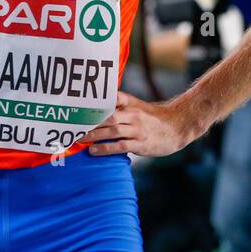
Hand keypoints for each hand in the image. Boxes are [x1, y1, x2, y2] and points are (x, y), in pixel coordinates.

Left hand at [84, 90, 199, 157]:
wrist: (177, 127)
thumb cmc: (154, 118)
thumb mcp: (138, 107)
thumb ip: (120, 106)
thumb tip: (98, 106)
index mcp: (130, 104)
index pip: (109, 101)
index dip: (93, 105)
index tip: (77, 109)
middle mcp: (133, 115)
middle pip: (108, 117)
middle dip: (89, 122)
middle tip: (73, 127)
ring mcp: (137, 130)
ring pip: (112, 131)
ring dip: (94, 135)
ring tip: (79, 139)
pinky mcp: (141, 144)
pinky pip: (120, 146)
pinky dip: (105, 149)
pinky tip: (94, 151)